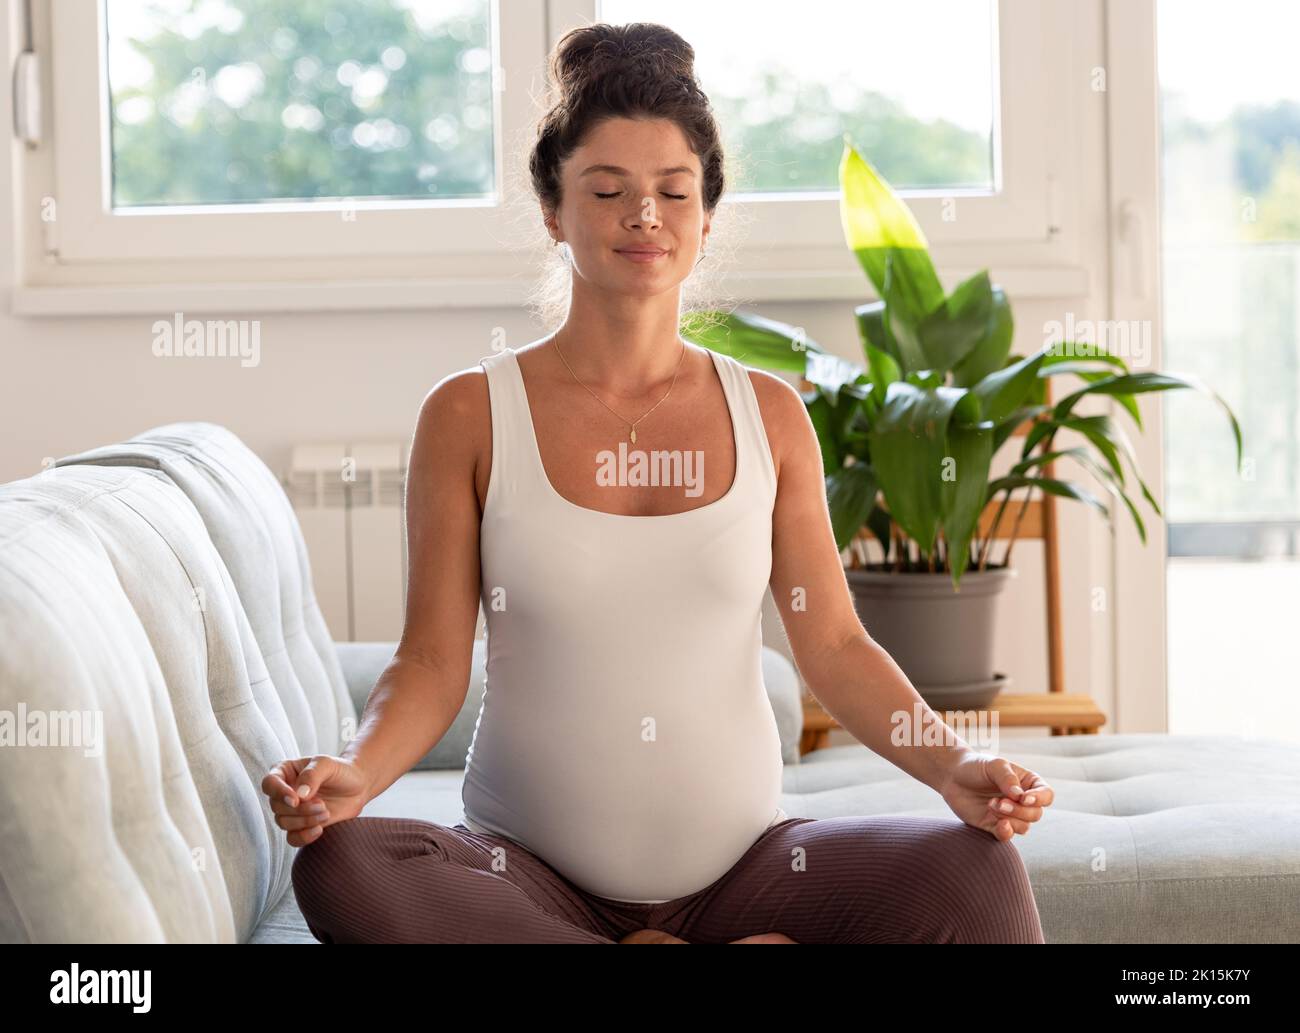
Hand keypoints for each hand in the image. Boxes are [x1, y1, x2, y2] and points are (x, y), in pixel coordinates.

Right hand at [261, 755, 369, 846]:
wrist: (357, 787)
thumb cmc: (340, 771)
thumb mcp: (327, 764)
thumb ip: (312, 775)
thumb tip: (299, 795)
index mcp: (285, 772)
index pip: (269, 783)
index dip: (279, 793)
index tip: (296, 800)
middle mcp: (284, 792)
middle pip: (276, 806)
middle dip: (300, 809)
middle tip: (322, 805)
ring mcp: (291, 811)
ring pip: (284, 823)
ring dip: (305, 821)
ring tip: (326, 812)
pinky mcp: (301, 826)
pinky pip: (292, 838)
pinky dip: (304, 837)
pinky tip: (319, 829)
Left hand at [937, 751, 1053, 841]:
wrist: (952, 776)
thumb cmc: (976, 766)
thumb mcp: (994, 765)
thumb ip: (1007, 778)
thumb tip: (1020, 797)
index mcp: (1028, 783)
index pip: (1046, 795)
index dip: (1040, 799)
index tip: (1024, 798)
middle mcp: (1022, 801)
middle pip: (1035, 814)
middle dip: (1019, 810)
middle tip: (998, 802)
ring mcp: (1010, 815)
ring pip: (1024, 826)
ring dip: (1010, 819)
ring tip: (991, 805)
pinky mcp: (994, 826)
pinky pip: (1007, 836)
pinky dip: (1006, 833)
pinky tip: (999, 825)